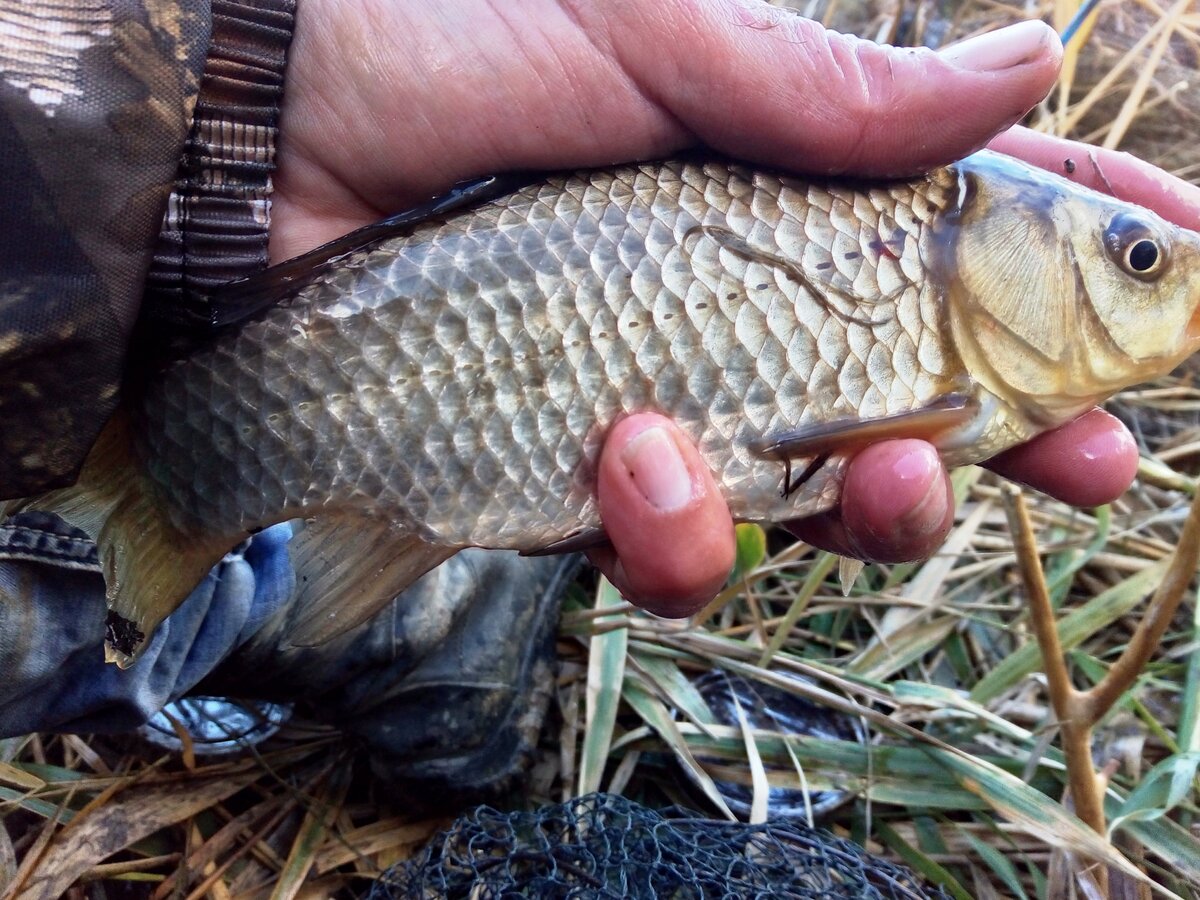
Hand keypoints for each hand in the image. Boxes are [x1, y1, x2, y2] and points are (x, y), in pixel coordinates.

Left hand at [268, 0, 1196, 616]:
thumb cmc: (430, 35)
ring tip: (863, 472)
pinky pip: (657, 542)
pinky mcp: (557, 470)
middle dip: (1016, 442)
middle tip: (1092, 460)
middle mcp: (720, 301)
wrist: (248, 142)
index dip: (1080, 264)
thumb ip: (823, 86)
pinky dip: (675, 526)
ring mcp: (647, 392)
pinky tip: (640, 462)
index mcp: (766, 185)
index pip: (956, 231)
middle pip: (908, 396)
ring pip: (799, 501)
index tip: (1189, 286)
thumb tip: (1030, 60)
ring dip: (863, 509)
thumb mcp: (649, 25)